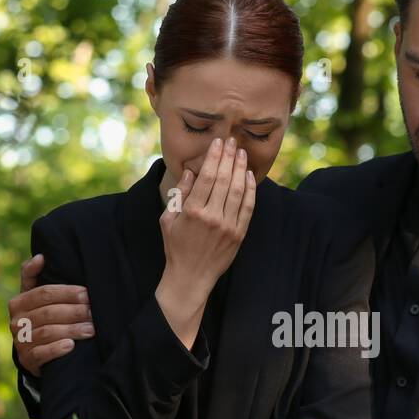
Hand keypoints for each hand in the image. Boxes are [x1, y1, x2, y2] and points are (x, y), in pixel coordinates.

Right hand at [8, 254, 93, 374]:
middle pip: (49, 313)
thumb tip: (40, 256)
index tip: (87, 293)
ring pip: (48, 333)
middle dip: (74, 311)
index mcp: (18, 302)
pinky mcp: (28, 360)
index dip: (67, 293)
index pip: (44, 293)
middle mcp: (16, 322)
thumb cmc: (38, 317)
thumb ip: (33, 276)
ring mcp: (21, 342)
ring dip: (72, 330)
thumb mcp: (32, 296)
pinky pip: (43, 353)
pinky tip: (71, 345)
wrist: (33, 351)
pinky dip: (57, 349)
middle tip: (94, 312)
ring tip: (91, 329)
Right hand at [155, 136, 256, 347]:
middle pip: (224, 179)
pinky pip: (248, 207)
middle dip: (229, 157)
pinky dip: (250, 190)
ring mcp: (227, 226)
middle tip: (232, 141)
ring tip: (241, 154)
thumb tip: (192, 173)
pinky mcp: (239, 234)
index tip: (218, 142)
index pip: (206, 177)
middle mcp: (212, 217)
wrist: (191, 277)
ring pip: (238, 191)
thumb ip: (180, 195)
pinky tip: (249, 176)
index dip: (214, 156)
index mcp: (192, 212)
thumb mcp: (168, 219)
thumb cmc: (176, 247)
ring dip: (241, 169)